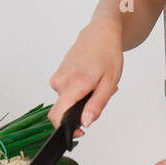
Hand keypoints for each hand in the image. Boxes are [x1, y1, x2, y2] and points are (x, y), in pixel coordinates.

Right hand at [47, 21, 123, 138]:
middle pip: (66, 109)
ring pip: (68, 100)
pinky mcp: (58, 74)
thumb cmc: (107, 54)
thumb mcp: (109, 83)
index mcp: (73, 84)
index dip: (66, 128)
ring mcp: (58, 77)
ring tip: (98, 83)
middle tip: (101, 95)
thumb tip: (85, 123)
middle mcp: (60, 82)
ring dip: (83, 98)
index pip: (56, 116)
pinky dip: (79, 90)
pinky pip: (67, 91)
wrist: (101, 33)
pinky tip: (91, 79)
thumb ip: (96, 105)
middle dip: (82, 109)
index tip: (80, 131)